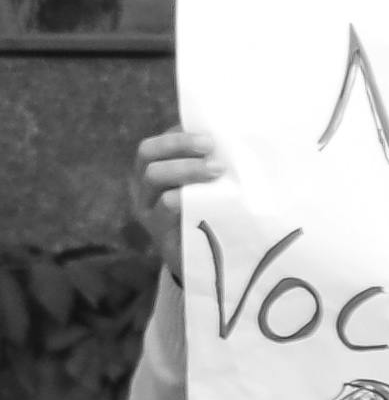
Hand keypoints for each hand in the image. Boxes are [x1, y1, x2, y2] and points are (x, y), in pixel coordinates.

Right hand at [130, 126, 218, 281]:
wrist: (207, 264)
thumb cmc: (209, 215)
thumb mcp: (204, 186)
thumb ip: (207, 165)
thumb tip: (233, 138)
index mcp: (149, 174)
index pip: (153, 147)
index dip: (176, 138)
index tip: (207, 136)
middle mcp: (144, 193)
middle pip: (149, 162)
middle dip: (180, 150)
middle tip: (213, 151)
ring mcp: (152, 217)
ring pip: (159, 189)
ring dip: (187, 174)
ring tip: (217, 172)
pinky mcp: (166, 241)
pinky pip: (173, 220)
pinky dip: (192, 207)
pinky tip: (214, 202)